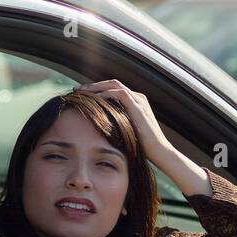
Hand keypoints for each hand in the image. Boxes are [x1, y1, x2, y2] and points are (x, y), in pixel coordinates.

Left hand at [77, 79, 211, 197]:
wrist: (159, 152)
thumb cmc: (143, 147)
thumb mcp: (126, 132)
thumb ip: (116, 125)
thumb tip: (98, 128)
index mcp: (134, 102)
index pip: (112, 89)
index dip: (96, 90)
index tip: (81, 95)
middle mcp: (137, 98)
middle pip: (111, 83)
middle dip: (93, 85)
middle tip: (77, 90)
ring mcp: (138, 101)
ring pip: (114, 85)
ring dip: (96, 87)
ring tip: (82, 92)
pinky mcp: (138, 107)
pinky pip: (120, 94)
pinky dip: (106, 94)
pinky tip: (94, 99)